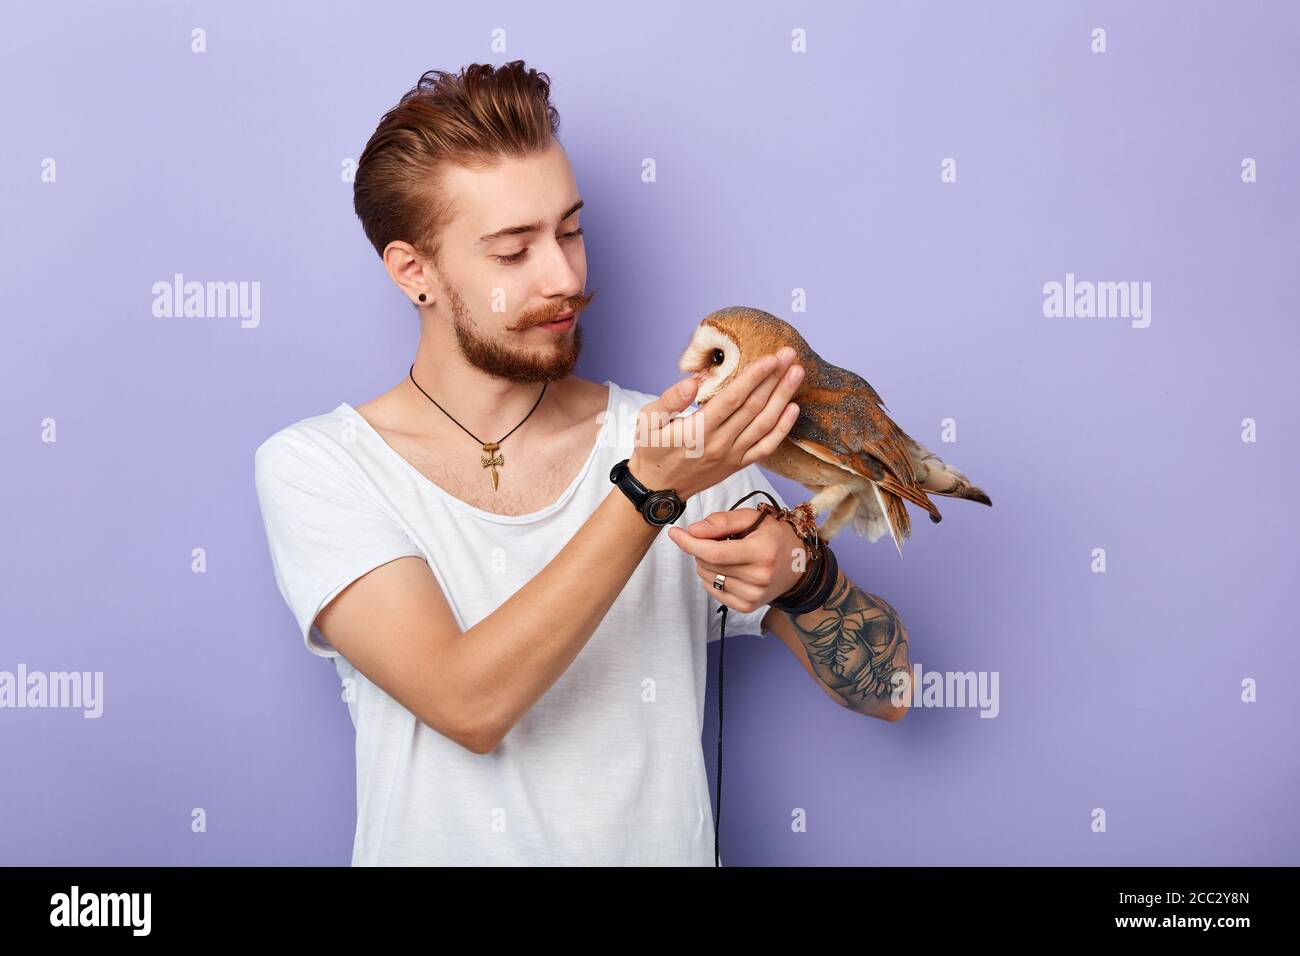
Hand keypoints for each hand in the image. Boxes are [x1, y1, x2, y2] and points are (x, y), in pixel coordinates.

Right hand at [627, 347, 803, 500]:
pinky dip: (782, 429)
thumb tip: (694, 380)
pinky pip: (766, 447)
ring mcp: (732, 456)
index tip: (770, 358)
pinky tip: (793, 409)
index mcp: (698, 431)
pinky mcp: (738, 465)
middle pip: (754, 407)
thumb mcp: (648, 422)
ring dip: (783, 397)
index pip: (732, 399)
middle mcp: (719, 444)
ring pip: (765, 425)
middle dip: (774, 379)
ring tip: (796, 374)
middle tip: (790, 355)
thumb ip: (670, 399)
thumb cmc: (651, 451)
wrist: (658, 490)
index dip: (753, 378)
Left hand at [667, 508, 809, 613]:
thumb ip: (721, 521)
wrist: (798, 565)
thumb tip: (692, 531)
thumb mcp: (752, 518)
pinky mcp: (747, 607)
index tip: (675, 533)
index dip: (690, 543)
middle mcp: (759, 577)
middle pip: (708, 564)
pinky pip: (713, 592)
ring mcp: (753, 596)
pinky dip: (711, 578)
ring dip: (705, 563)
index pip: (714, 552)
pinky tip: (726, 568)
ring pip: (707, 578)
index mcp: (762, 552)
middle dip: (701, 548)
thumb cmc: (773, 536)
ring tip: (725, 554)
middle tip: (716, 539)